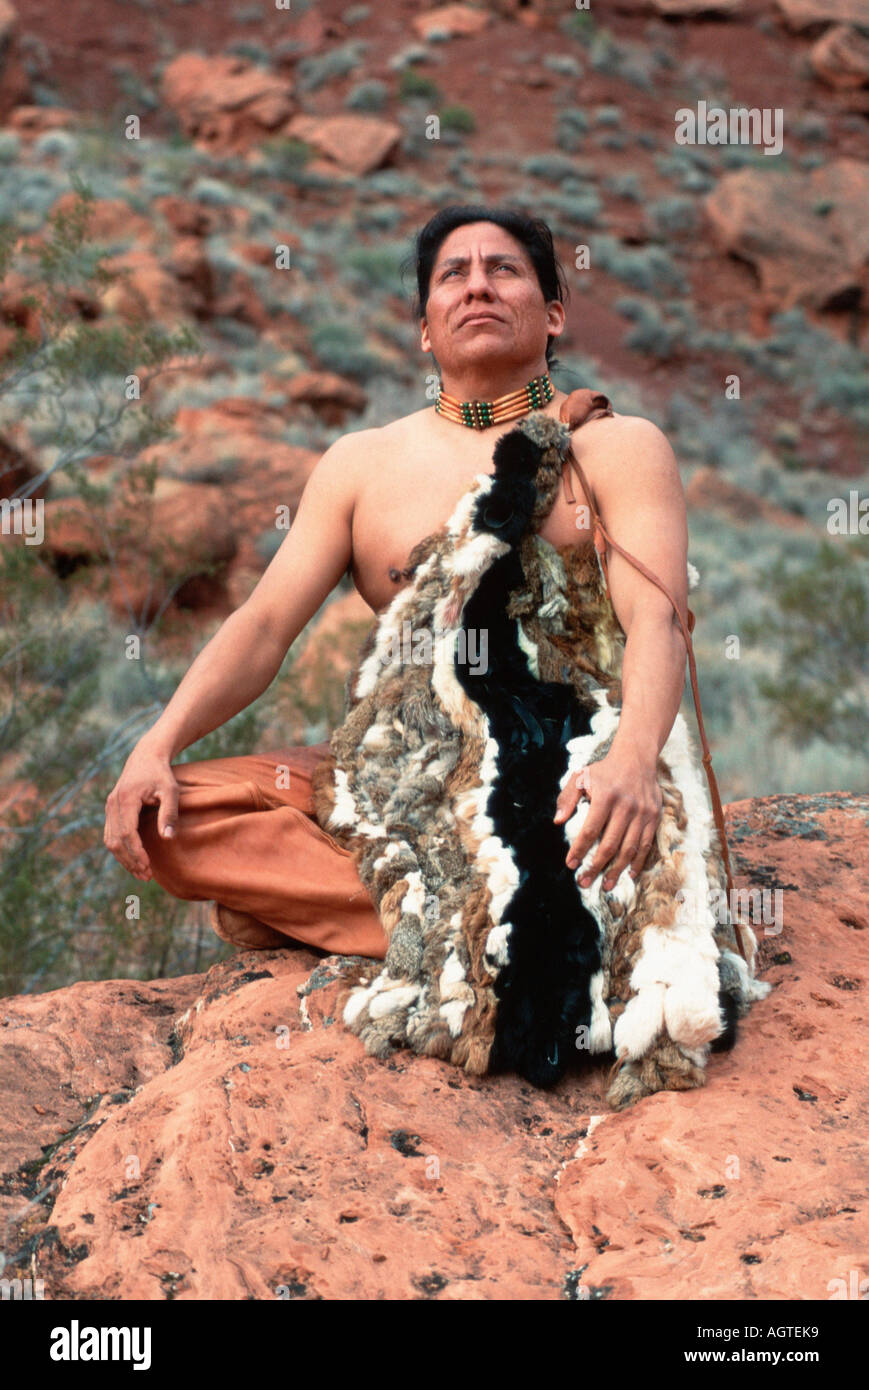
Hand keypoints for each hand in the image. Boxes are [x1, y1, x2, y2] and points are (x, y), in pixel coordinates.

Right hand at [104, 742, 179, 880]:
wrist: (146, 756)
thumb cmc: (161, 774)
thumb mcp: (171, 790)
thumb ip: (169, 813)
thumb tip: (167, 839)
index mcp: (126, 799)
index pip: (127, 833)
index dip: (136, 853)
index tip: (149, 867)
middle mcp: (112, 804)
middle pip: (115, 841)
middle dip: (130, 861)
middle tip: (147, 876)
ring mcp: (109, 807)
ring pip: (110, 840)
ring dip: (124, 858)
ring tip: (141, 873)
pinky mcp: (110, 810)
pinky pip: (110, 835)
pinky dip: (120, 850)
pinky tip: (133, 860)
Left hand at [553, 747, 661, 891]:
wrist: (636, 758)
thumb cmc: (604, 771)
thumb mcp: (580, 777)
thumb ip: (567, 798)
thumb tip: (558, 822)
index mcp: (606, 796)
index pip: (590, 830)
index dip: (579, 850)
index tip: (570, 864)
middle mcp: (626, 806)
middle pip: (610, 844)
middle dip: (596, 867)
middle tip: (583, 882)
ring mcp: (643, 812)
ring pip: (629, 848)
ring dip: (617, 870)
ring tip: (605, 885)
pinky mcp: (654, 816)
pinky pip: (646, 844)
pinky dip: (638, 862)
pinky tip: (629, 875)